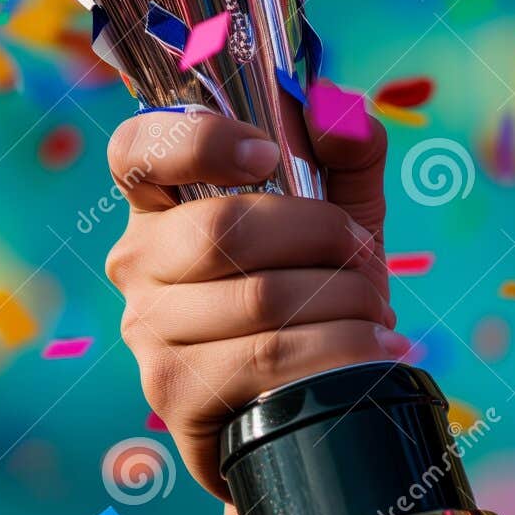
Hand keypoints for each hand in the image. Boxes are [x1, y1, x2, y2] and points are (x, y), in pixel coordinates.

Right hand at [105, 106, 402, 499]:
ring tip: (378, 312)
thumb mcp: (340, 214)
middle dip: (321, 236)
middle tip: (366, 256)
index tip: (268, 155)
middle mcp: (137, 263)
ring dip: (343, 300)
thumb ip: (347, 152)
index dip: (198, 140)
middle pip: (224, 229)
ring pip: (259, 298)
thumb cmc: (314, 293)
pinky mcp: (173, 394)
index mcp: (161, 205)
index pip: (137, 150)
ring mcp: (147, 331)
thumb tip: (337, 110)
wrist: (306, 403)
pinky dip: (338, 350)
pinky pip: (267, 359)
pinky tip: (372, 352)